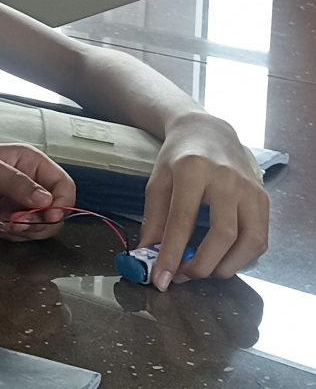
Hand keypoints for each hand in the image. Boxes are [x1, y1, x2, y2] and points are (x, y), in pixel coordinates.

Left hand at [0, 144, 75, 239]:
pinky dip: (10, 235)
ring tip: (1, 222)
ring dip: (24, 230)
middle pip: (56, 210)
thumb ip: (15, 181)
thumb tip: (45, 200)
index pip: (63, 184)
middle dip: (39, 221)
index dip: (61, 202)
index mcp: (30, 163)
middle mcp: (30, 183)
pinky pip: (22, 235)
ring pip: (41, 226)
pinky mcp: (7, 219)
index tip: (49, 215)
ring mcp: (19, 203)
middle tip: (16, 223)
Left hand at [139, 113, 268, 288]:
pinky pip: (259, 239)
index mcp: (193, 170)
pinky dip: (242, 258)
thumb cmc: (179, 157)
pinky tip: (222, 258)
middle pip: (222, 235)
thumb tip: (148, 255)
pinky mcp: (263, 199)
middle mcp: (226, 179)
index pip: (182, 220)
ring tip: (201, 270)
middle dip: (201, 265)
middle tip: (182, 276)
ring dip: (225, 266)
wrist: (208, 133)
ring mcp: (249, 189)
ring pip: (248, 242)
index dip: (172, 254)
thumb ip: (153, 218)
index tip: (162, 279)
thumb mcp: (157, 180)